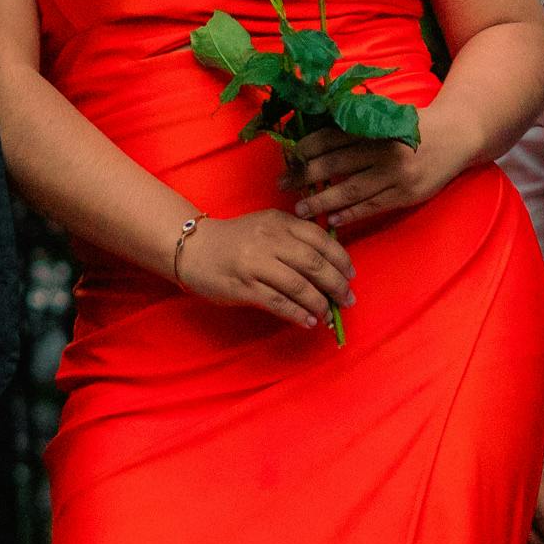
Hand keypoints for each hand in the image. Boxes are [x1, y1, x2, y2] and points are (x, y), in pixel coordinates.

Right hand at [177, 207, 354, 328]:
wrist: (193, 249)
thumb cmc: (235, 241)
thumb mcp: (266, 227)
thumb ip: (294, 238)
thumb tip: (330, 267)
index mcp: (279, 222)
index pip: (320, 239)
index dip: (340, 259)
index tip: (350, 275)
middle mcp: (269, 240)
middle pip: (314, 263)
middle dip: (336, 284)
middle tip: (347, 299)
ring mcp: (255, 263)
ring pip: (298, 285)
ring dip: (319, 303)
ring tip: (329, 315)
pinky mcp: (244, 286)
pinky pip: (278, 302)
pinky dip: (298, 314)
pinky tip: (309, 321)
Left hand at [289, 125, 448, 231]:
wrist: (456, 136)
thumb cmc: (414, 125)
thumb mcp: (386, 116)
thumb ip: (356, 124)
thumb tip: (314, 137)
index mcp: (374, 127)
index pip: (330, 138)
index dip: (306, 148)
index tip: (288, 158)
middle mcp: (382, 150)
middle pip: (334, 165)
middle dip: (304, 176)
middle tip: (282, 185)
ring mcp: (395, 174)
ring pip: (350, 190)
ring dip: (322, 201)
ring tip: (301, 209)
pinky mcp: (406, 194)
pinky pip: (372, 207)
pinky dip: (350, 214)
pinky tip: (333, 220)